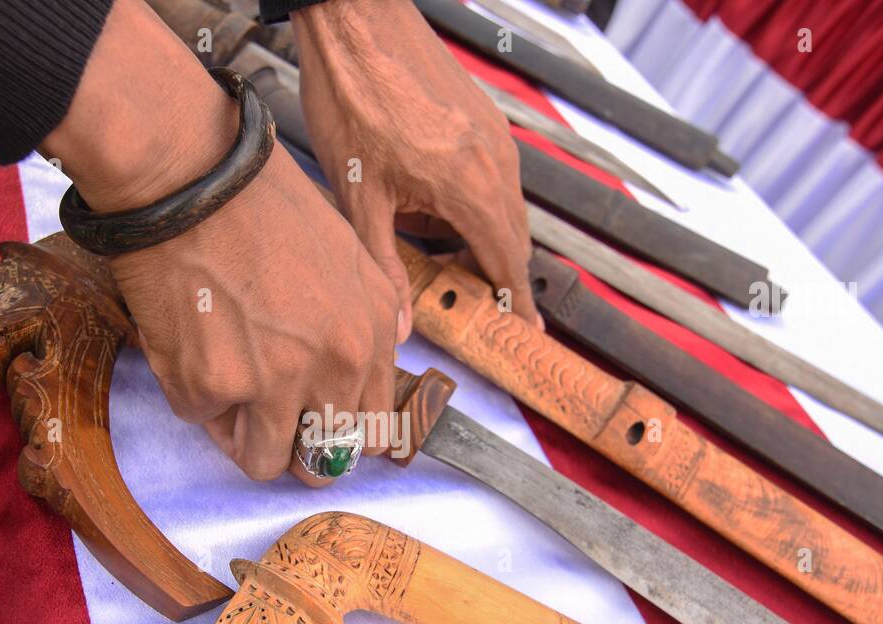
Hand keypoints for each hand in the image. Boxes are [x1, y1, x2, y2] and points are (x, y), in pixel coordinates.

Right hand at [42, 0, 399, 483]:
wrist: (190, 173)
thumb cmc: (262, 199)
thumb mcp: (348, 250)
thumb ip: (372, 312)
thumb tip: (382, 357)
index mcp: (372, 334)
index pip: (373, 430)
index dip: (339, 434)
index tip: (312, 424)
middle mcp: (335, 365)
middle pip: (323, 460)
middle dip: (293, 449)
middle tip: (262, 421)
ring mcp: (274, 381)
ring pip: (262, 463)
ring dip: (239, 436)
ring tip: (220, 384)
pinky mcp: (211, 385)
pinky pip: (199, 419)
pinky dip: (189, 390)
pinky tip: (187, 338)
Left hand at [292, 0, 539, 339]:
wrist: (358, 23)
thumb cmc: (353, 101)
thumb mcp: (358, 197)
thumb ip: (383, 265)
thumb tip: (399, 322)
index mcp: (471, 189)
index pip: (507, 263)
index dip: (517, 304)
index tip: (529, 333)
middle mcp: (497, 164)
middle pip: (514, 240)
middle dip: (500, 278)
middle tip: (481, 309)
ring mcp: (496, 138)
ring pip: (506, 208)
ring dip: (486, 240)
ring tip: (449, 263)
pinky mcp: (485, 120)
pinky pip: (497, 179)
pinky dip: (480, 207)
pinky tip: (439, 213)